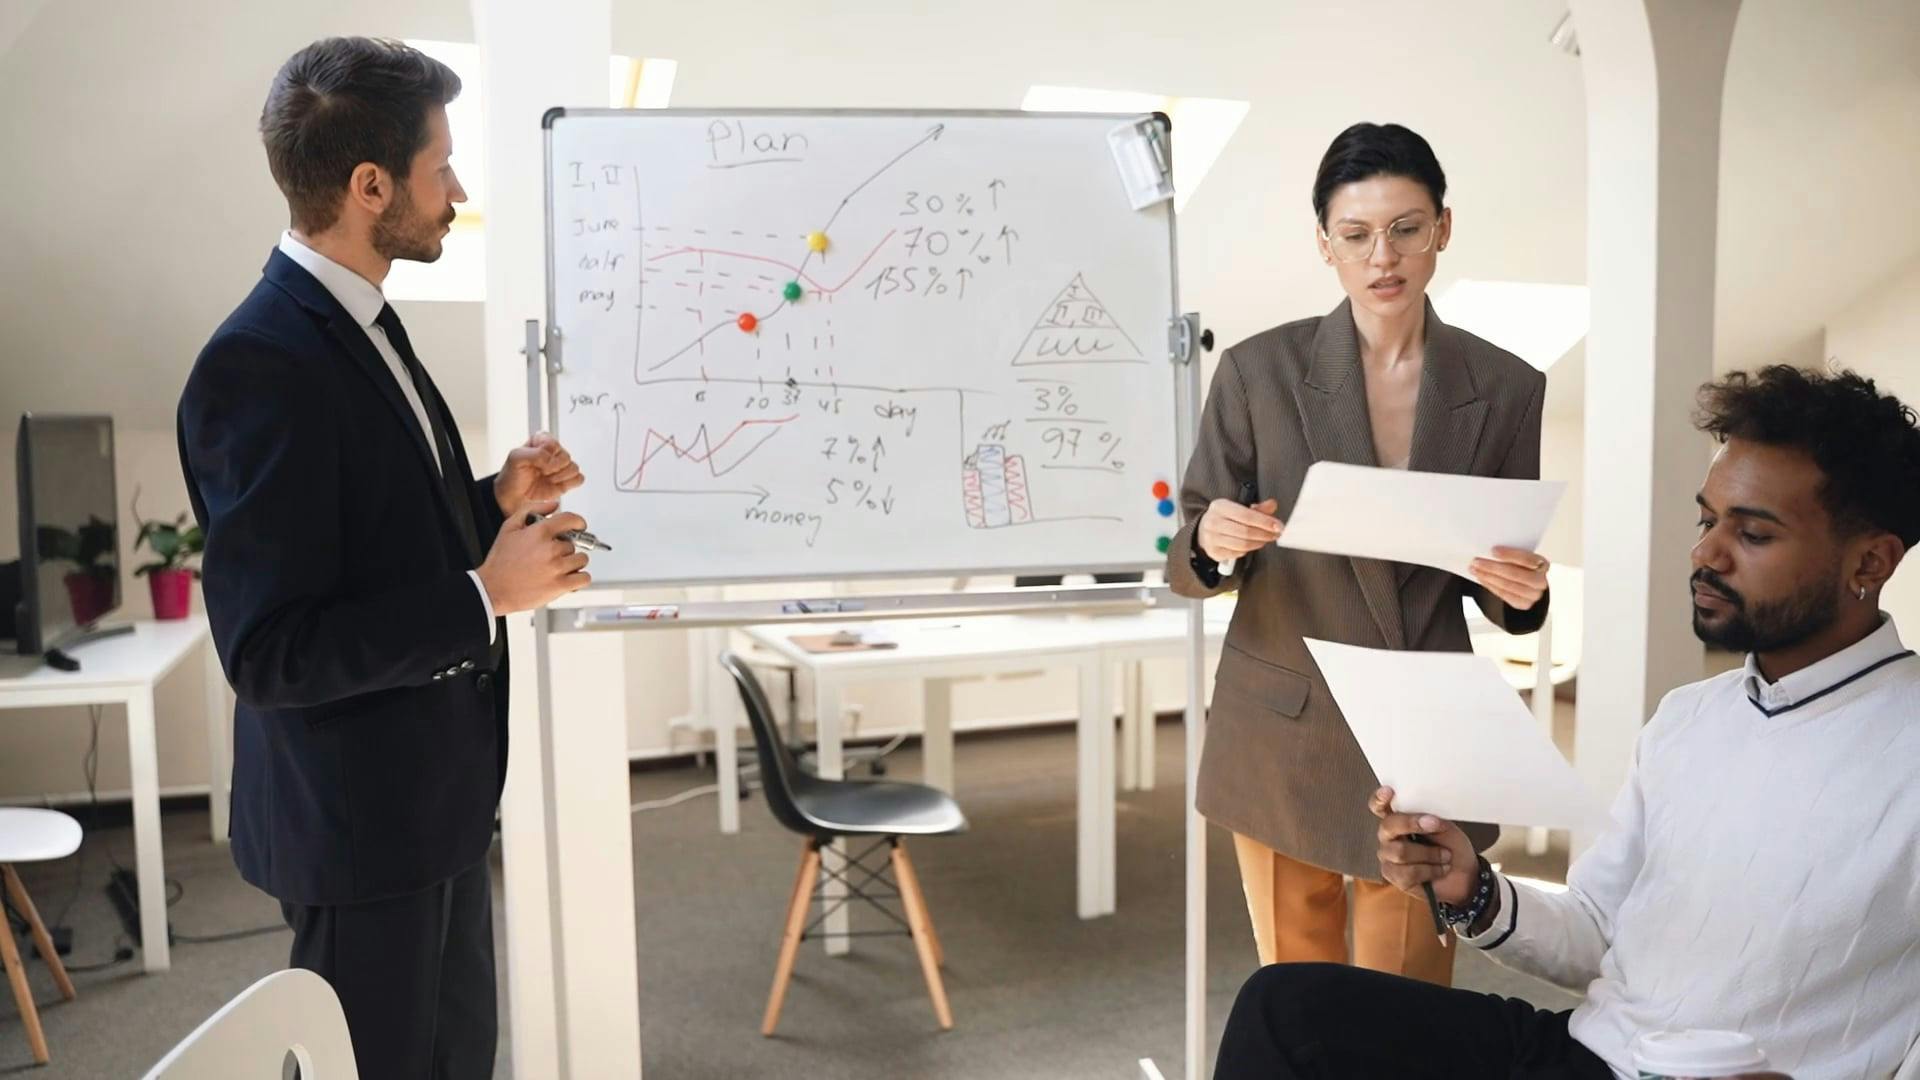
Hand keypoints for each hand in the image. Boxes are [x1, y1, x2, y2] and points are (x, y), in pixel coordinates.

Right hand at [476, 500, 591, 613]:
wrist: (492, 589)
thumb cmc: (500, 561)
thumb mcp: (509, 527)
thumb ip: (531, 510)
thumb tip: (554, 505)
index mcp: (539, 532)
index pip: (571, 519)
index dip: (578, 522)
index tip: (579, 526)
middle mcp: (550, 549)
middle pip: (574, 544)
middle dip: (565, 548)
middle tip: (552, 555)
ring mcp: (556, 568)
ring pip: (581, 560)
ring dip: (573, 563)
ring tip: (558, 567)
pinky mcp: (560, 586)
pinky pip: (584, 578)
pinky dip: (579, 578)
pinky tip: (568, 578)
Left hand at [494, 433, 584, 513]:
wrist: (513, 495)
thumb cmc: (513, 474)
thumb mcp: (516, 457)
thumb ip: (537, 454)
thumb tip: (554, 462)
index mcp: (543, 440)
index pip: (553, 444)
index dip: (545, 456)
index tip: (534, 463)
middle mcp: (554, 452)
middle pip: (566, 456)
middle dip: (552, 468)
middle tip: (540, 472)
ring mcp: (562, 466)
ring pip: (574, 468)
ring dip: (559, 477)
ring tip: (546, 479)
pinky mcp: (568, 479)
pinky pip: (579, 478)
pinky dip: (567, 484)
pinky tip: (554, 484)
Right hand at [1197, 497, 1282, 562]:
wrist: (1203, 530)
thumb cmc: (1225, 518)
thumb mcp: (1238, 507)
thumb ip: (1257, 508)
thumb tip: (1272, 505)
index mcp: (1220, 506)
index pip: (1247, 515)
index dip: (1265, 522)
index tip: (1278, 526)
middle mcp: (1213, 522)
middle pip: (1246, 532)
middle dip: (1265, 534)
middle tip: (1275, 534)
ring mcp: (1211, 538)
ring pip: (1243, 545)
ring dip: (1259, 543)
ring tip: (1265, 539)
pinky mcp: (1214, 552)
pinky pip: (1237, 553)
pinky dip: (1247, 550)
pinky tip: (1251, 544)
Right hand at [1370, 787, 1476, 905]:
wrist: (1464, 874)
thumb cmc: (1452, 846)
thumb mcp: (1445, 827)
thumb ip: (1429, 818)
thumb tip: (1422, 814)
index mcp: (1398, 819)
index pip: (1380, 806)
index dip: (1379, 799)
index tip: (1389, 791)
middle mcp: (1388, 837)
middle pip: (1388, 826)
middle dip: (1412, 824)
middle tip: (1436, 824)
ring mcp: (1388, 857)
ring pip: (1401, 852)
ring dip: (1430, 854)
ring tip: (1446, 856)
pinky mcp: (1394, 877)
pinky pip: (1408, 872)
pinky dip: (1430, 870)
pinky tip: (1440, 869)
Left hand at [1469, 546, 1548, 609]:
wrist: (1529, 584)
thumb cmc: (1522, 566)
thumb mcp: (1521, 557)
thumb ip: (1510, 554)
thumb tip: (1488, 549)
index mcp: (1543, 564)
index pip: (1528, 559)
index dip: (1510, 555)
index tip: (1493, 550)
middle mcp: (1541, 581)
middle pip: (1516, 574)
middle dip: (1493, 567)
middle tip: (1476, 561)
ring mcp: (1533, 595)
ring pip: (1508, 586)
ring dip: (1488, 577)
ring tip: (1474, 570)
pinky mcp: (1523, 604)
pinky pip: (1504, 595)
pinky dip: (1490, 586)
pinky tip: (1481, 578)